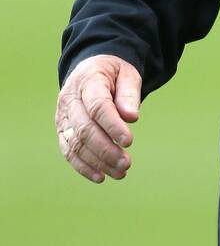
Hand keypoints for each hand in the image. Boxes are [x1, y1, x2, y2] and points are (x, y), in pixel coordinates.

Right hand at [55, 54, 140, 182]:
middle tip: (127, 163)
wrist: (91, 69)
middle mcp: (70, 99)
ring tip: (120, 172)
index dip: (112, 125)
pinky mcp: (62, 130)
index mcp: (88, 80)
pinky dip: (83, 166)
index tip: (129, 141)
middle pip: (85, 128)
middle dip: (106, 149)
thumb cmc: (113, 73)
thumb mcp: (127, 74)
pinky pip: (68, 151)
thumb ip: (129, 94)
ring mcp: (63, 116)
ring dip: (98, 161)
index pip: (98, 106)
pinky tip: (100, 176)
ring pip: (76, 143)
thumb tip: (131, 117)